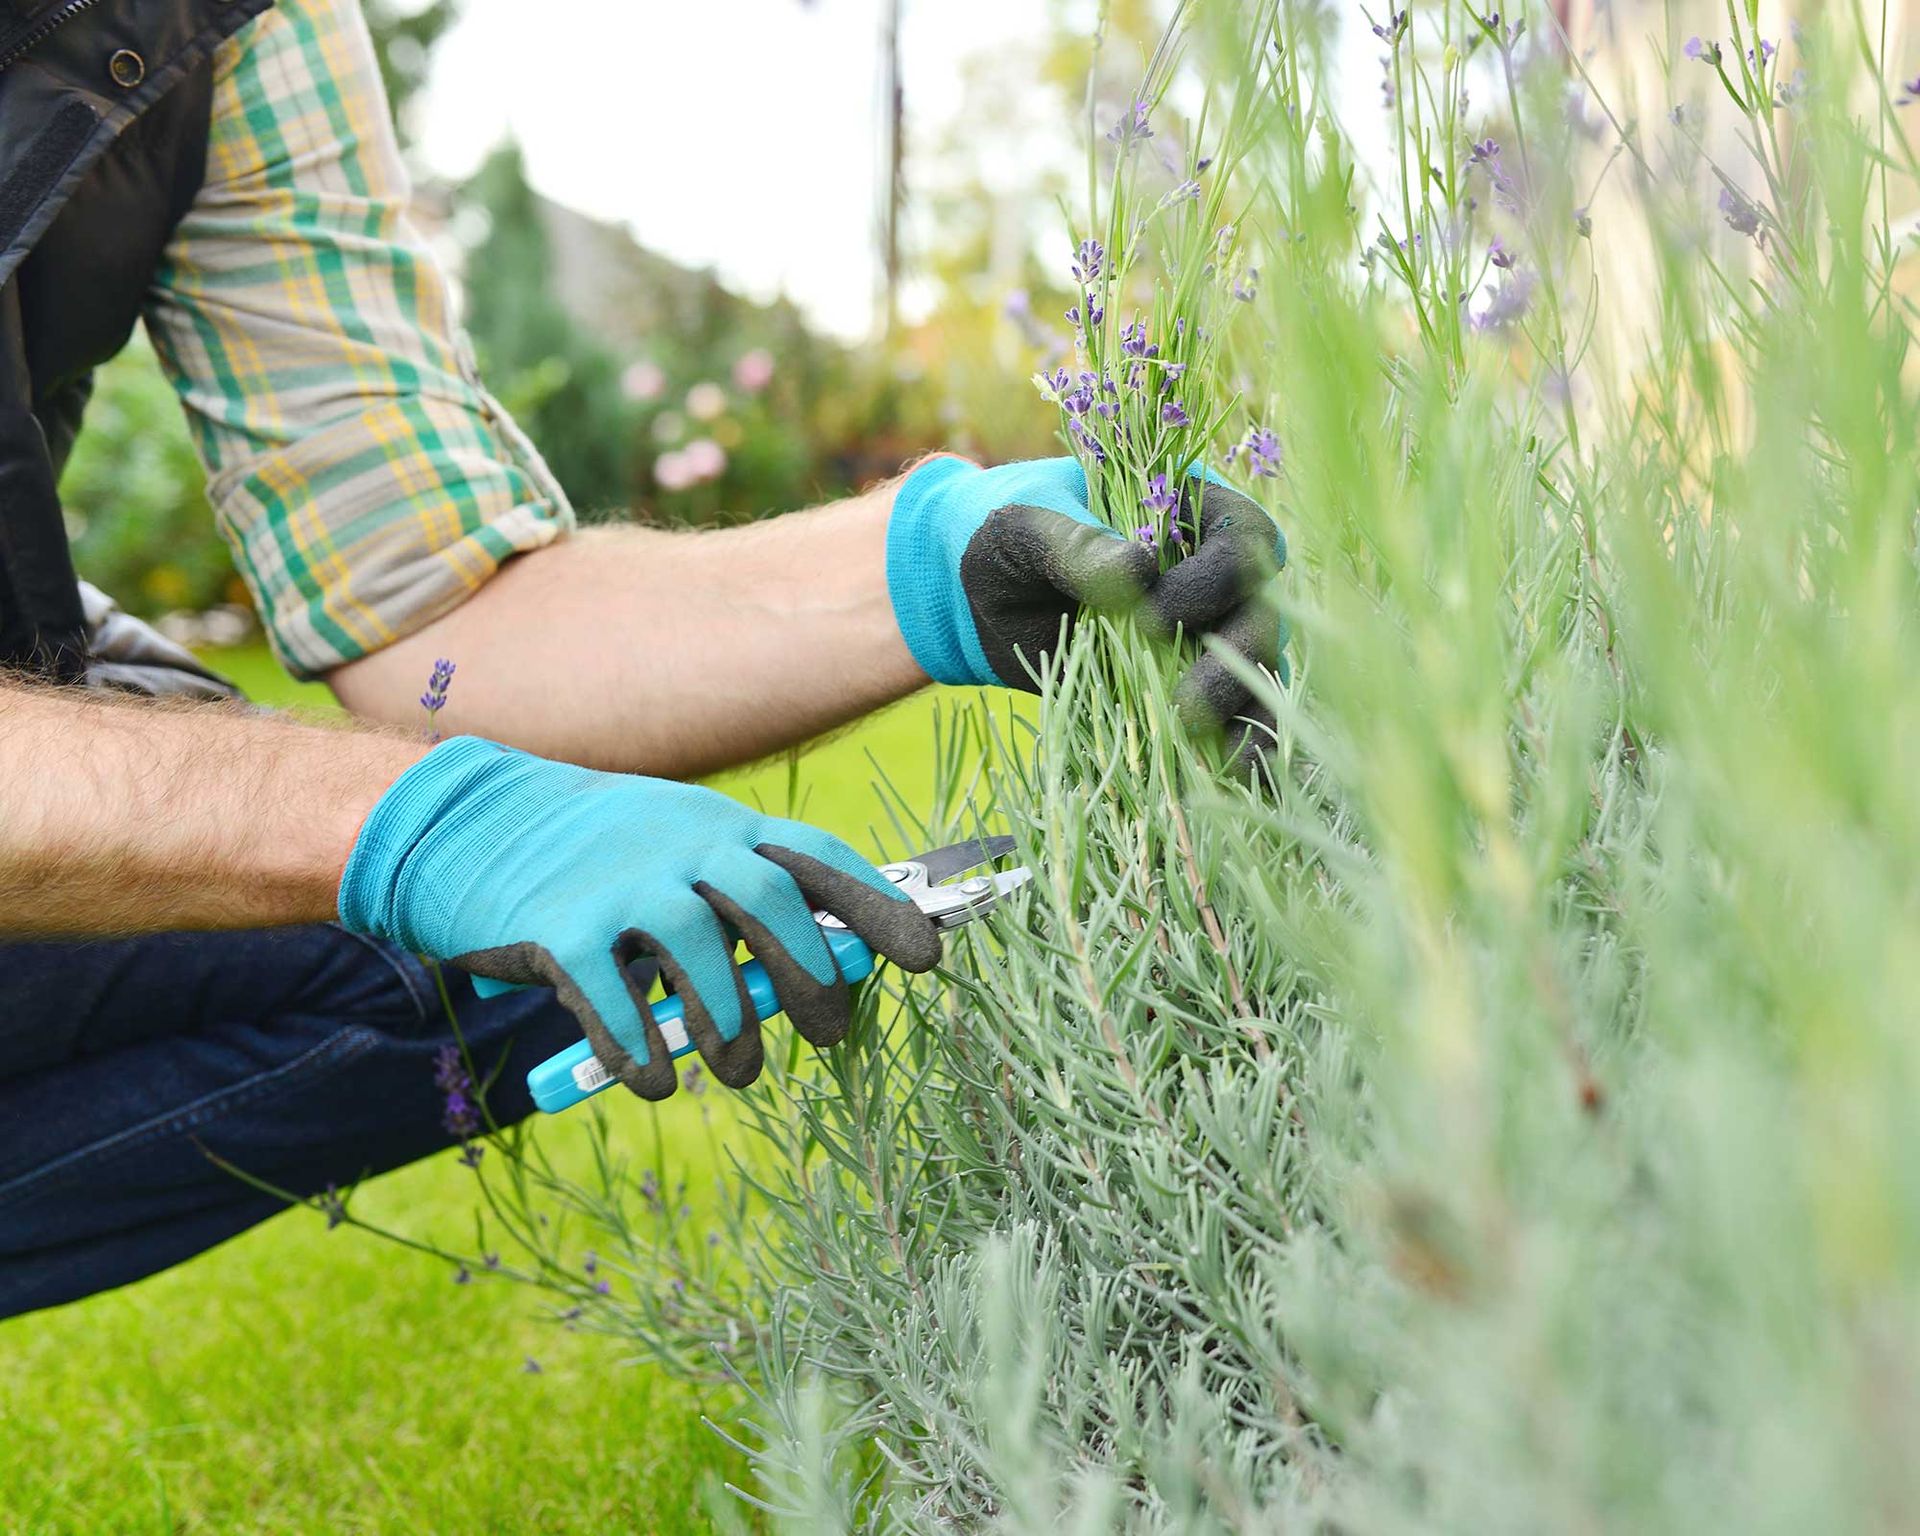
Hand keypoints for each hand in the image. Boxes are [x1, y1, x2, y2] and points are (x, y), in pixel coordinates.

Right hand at [338, 739, 940, 1098]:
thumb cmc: (600, 853)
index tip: (929, 957)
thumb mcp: (681, 848)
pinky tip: (655, 1083)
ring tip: (741, 1072)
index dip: (879, 908)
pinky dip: (640, 1053)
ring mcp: (618, 885)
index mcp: (722, 826)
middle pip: (770, 906)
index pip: (819, 859)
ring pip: (699, 955)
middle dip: (812, 977)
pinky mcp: (557, 929)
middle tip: (832, 1033)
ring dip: (731, 1027)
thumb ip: (748, 898)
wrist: (468, 823)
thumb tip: (838, 971)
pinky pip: (613, 1003)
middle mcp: (679, 845)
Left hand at [886, 455, 1288, 770]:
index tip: (1156, 615)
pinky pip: (1230, 719)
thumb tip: (1141, 569)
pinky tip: (1234, 780)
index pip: (1246, 537)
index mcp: (1190, 511)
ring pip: (1257, 673)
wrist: (972, 594)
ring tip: (1221, 759)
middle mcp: (1214, 573)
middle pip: (1262, 614)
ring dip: (1246, 714)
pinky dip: (1239, 749)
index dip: (1221, 578)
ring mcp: (1204, 635)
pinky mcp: (1184, 688)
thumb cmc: (1004, 537)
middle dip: (1236, 662)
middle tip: (1189, 704)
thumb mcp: (1027, 528)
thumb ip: (1078, 543)